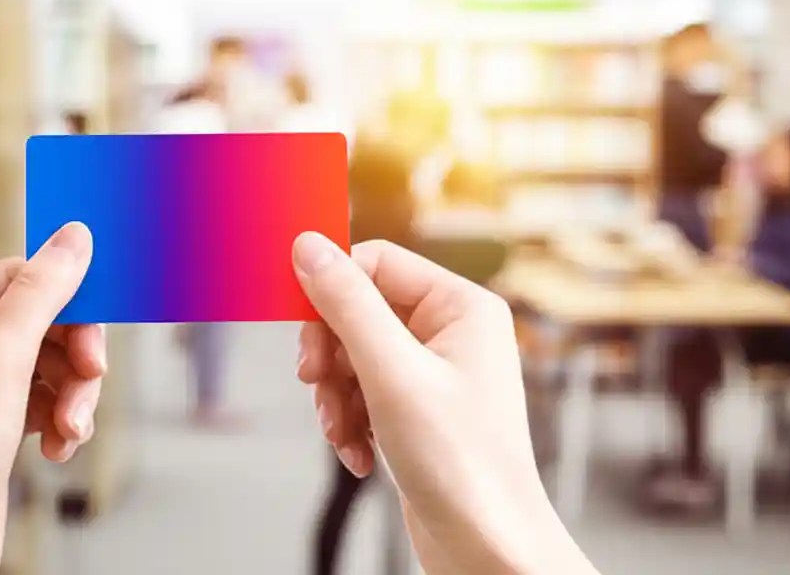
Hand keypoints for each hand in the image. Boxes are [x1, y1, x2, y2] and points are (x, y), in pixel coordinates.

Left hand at [0, 223, 104, 574]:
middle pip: (41, 322)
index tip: (100, 323)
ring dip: (73, 395)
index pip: (15, 277)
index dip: (65, 297)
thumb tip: (75, 235)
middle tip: (93, 380)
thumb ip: (43, 292)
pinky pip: (45, 400)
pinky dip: (61, 420)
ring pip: (50, 364)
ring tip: (73, 430)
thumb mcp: (2, 358)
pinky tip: (60, 448)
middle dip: (74, 357)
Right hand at [293, 234, 595, 574]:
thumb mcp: (392, 374)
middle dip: (331, 355)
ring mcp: (438, 372)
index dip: (331, 293)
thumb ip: (347, 304)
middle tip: (314, 385)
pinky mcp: (422, 410)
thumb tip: (309, 246)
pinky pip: (366, 393)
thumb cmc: (462, 464)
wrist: (487, 548)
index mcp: (464, 306)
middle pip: (360, 311)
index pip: (377, 262)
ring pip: (356, 356)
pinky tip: (358, 454)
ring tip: (341, 433)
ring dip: (337, 396)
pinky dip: (352, 421)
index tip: (302, 336)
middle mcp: (455, 331)